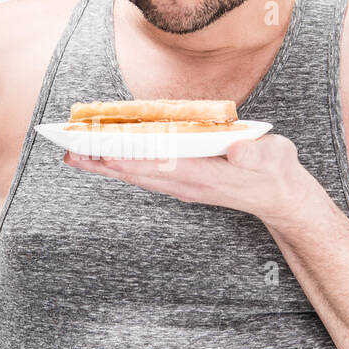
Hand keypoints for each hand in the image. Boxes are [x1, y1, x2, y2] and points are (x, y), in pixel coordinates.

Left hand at [62, 131, 315, 230]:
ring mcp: (182, 185)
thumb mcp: (274, 158)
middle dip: (103, 162)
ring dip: (103, 166)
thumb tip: (240, 152)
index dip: (133, 159)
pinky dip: (119, 166)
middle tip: (68, 150)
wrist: (280, 198)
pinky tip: (102, 158)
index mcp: (205, 174)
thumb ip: (257, 154)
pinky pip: (143, 174)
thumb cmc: (275, 171)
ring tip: (73, 154)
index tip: (105, 152)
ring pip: (135, 175)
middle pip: (137, 172)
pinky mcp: (181, 182)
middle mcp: (186, 183)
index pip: (162, 165)